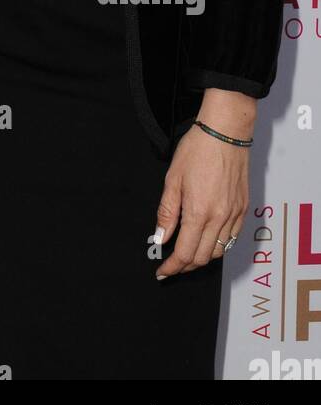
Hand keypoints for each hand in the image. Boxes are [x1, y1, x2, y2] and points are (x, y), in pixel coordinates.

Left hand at [153, 94, 252, 278]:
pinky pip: (232, 238)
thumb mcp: (172, 179)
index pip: (185, 253)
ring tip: (187, 255)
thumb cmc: (196, 150)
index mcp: (199, 212)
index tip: (162, 271)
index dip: (172, 266)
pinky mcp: (243, 209)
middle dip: (186, 266)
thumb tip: (160, 238)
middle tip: (172, 264)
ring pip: (219, 251)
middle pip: (203, 258)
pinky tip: (207, 240)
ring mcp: (234, 214)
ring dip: (202, 258)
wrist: (225, 132)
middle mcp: (220, 218)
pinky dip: (218, 246)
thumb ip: (167, 212)